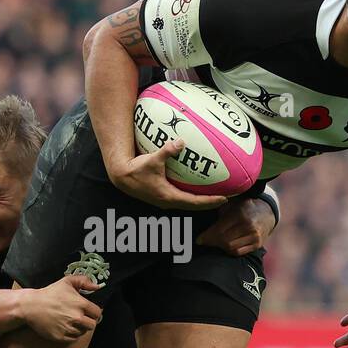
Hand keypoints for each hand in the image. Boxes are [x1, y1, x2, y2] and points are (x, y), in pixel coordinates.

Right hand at [20, 275, 102, 341]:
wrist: (31, 306)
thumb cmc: (50, 293)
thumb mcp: (67, 282)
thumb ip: (84, 281)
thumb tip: (97, 287)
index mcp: (80, 304)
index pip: (97, 313)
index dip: (94, 312)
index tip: (89, 311)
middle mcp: (76, 317)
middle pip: (92, 325)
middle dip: (88, 321)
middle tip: (81, 317)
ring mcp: (68, 328)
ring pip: (83, 332)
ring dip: (80, 328)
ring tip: (71, 321)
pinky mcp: (60, 337)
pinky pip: (73, 339)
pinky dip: (72, 334)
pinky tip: (66, 327)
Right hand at [107, 139, 227, 210]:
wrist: (121, 177)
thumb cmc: (136, 169)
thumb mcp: (152, 159)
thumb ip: (167, 151)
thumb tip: (181, 141)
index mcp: (169, 196)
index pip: (195, 202)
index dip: (210, 201)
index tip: (224, 198)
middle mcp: (168, 202)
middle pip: (195, 206)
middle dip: (210, 203)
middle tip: (225, 198)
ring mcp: (165, 201)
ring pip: (188, 204)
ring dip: (202, 201)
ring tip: (215, 195)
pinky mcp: (162, 197)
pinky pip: (182, 198)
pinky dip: (192, 196)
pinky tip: (197, 187)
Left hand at [196, 196, 274, 255]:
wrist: (266, 212)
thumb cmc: (243, 207)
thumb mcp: (231, 204)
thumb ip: (218, 212)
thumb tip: (201, 223)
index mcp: (240, 214)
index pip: (220, 230)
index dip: (208, 236)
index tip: (199, 240)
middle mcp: (249, 226)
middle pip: (224, 241)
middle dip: (212, 242)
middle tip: (204, 241)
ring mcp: (255, 236)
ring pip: (231, 248)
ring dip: (220, 246)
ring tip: (215, 242)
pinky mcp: (258, 244)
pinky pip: (238, 252)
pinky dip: (230, 250)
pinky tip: (226, 245)